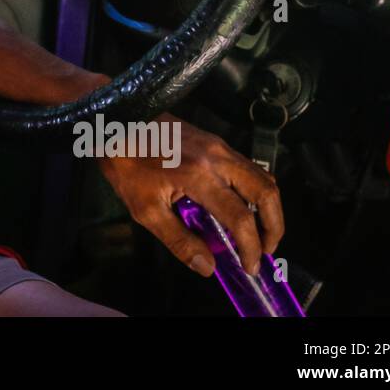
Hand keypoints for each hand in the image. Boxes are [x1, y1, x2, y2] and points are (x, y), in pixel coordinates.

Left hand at [96, 113, 283, 277]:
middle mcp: (217, 157)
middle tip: (265, 251)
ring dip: (267, 208)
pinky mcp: (214, 140)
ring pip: (261, 176)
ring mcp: (218, 145)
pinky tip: (240, 208)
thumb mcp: (145, 209)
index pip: (239, 217)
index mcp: (199, 175)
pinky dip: (254, 191)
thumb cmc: (124, 163)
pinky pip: (247, 167)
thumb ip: (179, 240)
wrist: (115, 122)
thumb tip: (207, 267)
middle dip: (274, 226)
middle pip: (266, 192)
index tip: (250, 267)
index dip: (250, 247)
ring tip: (256, 233)